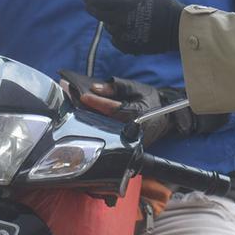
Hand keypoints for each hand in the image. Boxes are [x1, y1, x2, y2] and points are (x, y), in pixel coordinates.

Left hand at [68, 77, 226, 145]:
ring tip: (70, 104)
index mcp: (136, 114)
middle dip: (84, 109)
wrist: (166, 118)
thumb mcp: (136, 88)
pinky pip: (104, 134)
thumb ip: (116, 88)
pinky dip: (91, 125)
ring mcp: (126, 141)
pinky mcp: (122, 146)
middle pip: (101, 121)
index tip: (82, 95)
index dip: (97, 102)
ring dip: (84, 117)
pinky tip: (79, 116)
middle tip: (68, 98)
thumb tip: (96, 88)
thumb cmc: (149, 99)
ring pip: (101, 129)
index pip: (112, 109)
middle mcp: (130, 130)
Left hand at [81, 0, 184, 54]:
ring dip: (110, 18)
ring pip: (106, 25)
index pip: (95, 0)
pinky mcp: (126, 47)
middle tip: (98, 1)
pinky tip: (131, 27)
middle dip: (94, 5)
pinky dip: (118, 31)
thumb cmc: (161, 3)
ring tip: (126, 15)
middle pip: (96, 13)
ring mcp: (122, 36)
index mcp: (123, 4)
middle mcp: (120, 21)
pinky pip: (114, 37)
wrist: (177, 28)